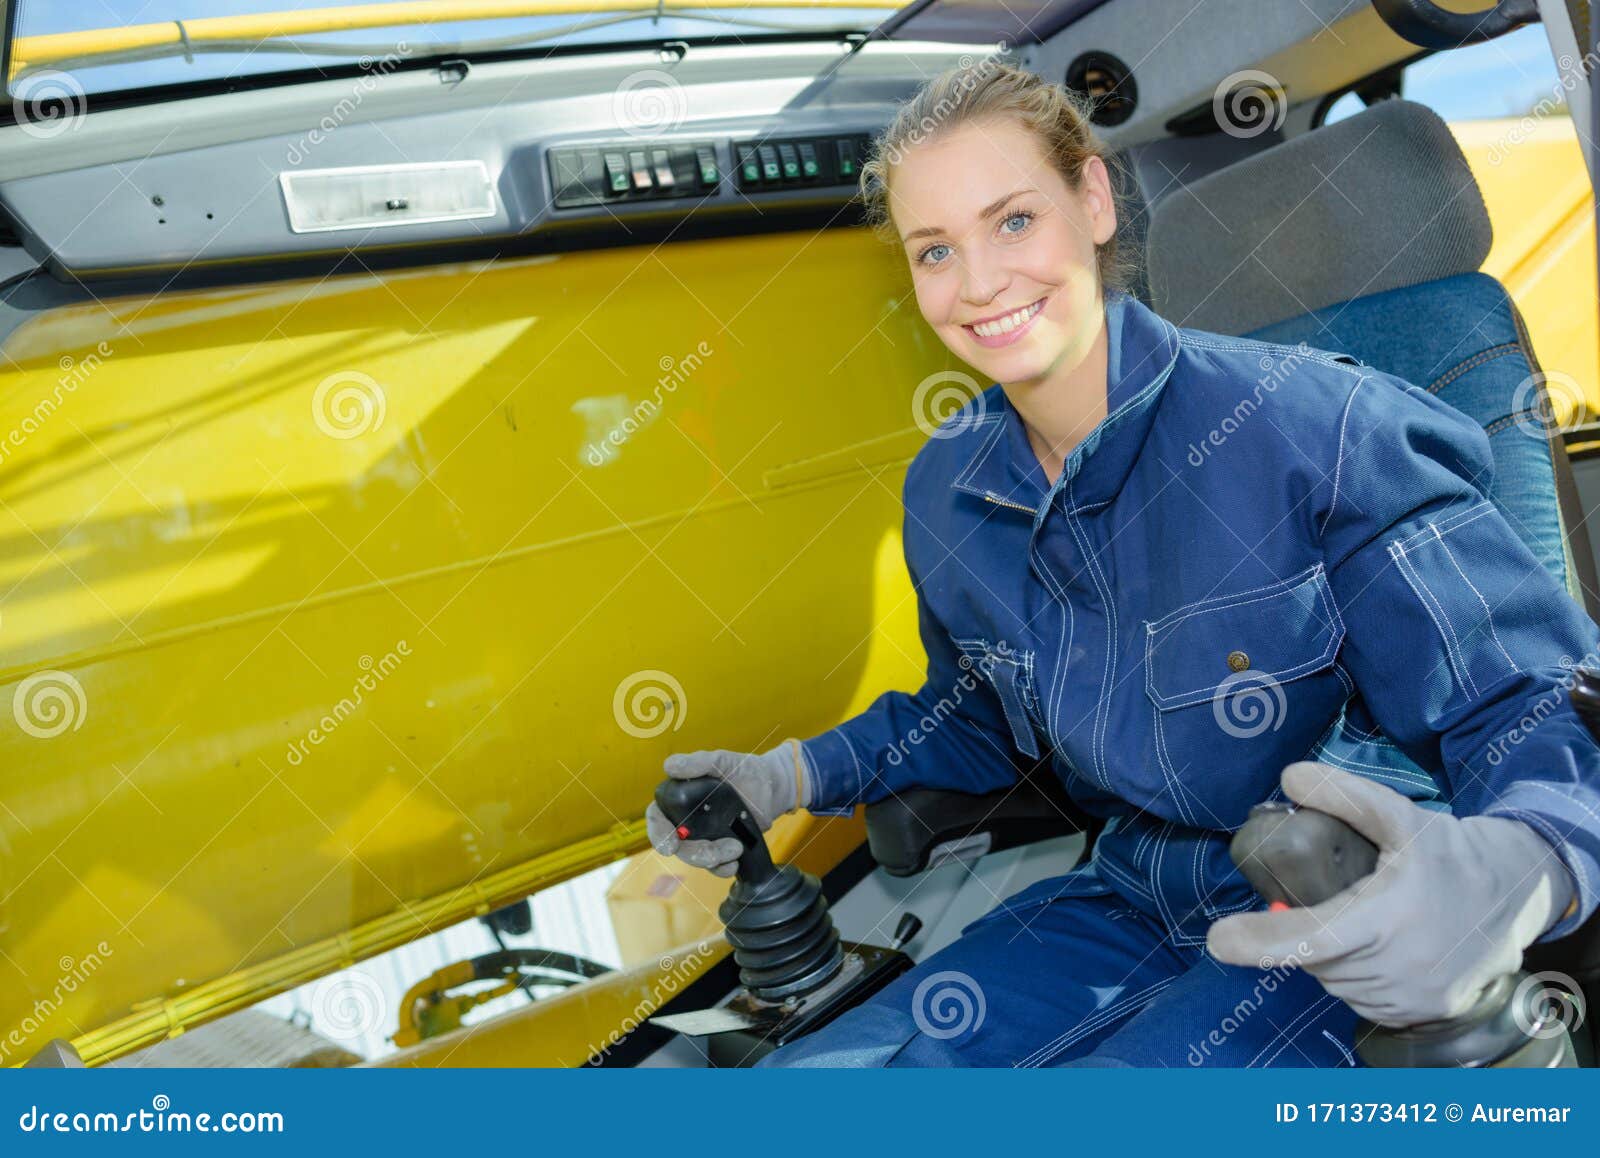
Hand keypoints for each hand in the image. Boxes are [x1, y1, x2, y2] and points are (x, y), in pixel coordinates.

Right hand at [643, 739, 812, 877]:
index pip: (657, 818)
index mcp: (679, 799)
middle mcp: (687, 820)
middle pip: (678, 846)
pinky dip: (723, 869)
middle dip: (694, 854)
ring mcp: (704, 836)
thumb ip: (698, 762)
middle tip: (713, 853)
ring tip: (736, 848)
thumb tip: (670, 766)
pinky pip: (715, 867)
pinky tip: (735, 863)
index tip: (669, 846)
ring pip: (696, 858)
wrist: (770, 787)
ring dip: (713, 860)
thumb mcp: (722, 761)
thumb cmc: (743, 770)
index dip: (658, 834)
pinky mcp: (720, 847)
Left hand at [1207, 761, 1576, 1026]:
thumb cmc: (1450, 853)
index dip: (1260, 941)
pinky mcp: (1423, 1012)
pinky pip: (1362, 1000)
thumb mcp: (1400, 816)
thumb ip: (1343, 796)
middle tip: (1330, 903)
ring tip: (1360, 922)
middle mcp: (1399, 964)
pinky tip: (1377, 949)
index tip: (1219, 940)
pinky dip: (1356, 977)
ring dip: (1330, 957)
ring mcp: (1412, 996)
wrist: (1516, 894)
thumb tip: (1290, 777)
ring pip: (1335, 981)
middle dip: (1305, 933)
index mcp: (1388, 915)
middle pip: (1315, 958)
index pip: (1311, 938)